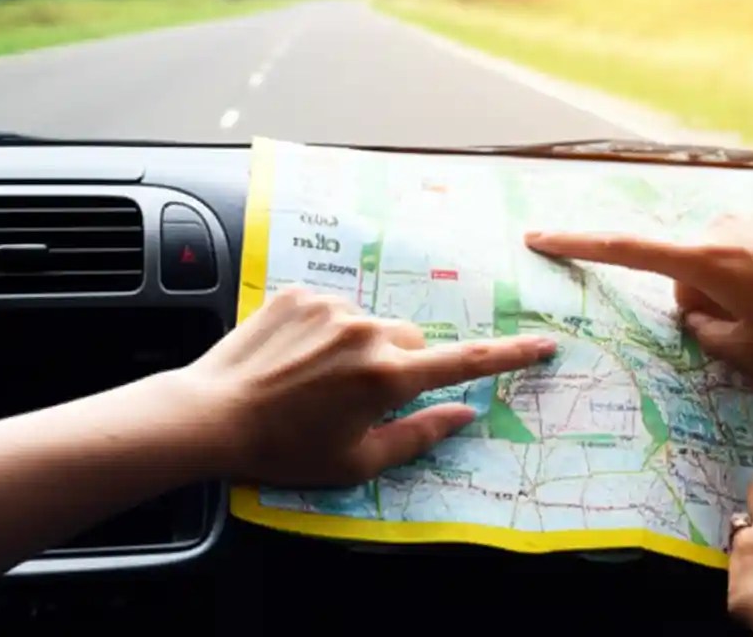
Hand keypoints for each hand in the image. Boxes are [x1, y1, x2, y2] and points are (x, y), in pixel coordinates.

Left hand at [178, 287, 555, 485]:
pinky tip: (296, 358)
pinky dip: (328, 331)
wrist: (209, 415)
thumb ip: (419, 435)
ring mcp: (333, 307)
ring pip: (374, 325)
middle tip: (362, 399)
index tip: (543, 344)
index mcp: (387, 378)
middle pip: (413, 342)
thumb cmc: (284, 449)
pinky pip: (337, 308)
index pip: (465, 362)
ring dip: (361, 347)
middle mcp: (367, 332)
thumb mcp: (357, 461)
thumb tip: (464, 415)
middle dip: (402, 366)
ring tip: (316, 380)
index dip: (509, 356)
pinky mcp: (301, 292)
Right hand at [525, 208, 752, 369]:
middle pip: (684, 270)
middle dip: (704, 299)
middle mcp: (719, 226)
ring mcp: (751, 215)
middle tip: (751, 326)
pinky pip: (750, 245)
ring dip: (733, 284)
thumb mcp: (748, 348)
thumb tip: (694, 312)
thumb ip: (704, 332)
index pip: (624, 251)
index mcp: (702, 259)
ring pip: (718, 258)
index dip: (576, 246)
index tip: (537, 236)